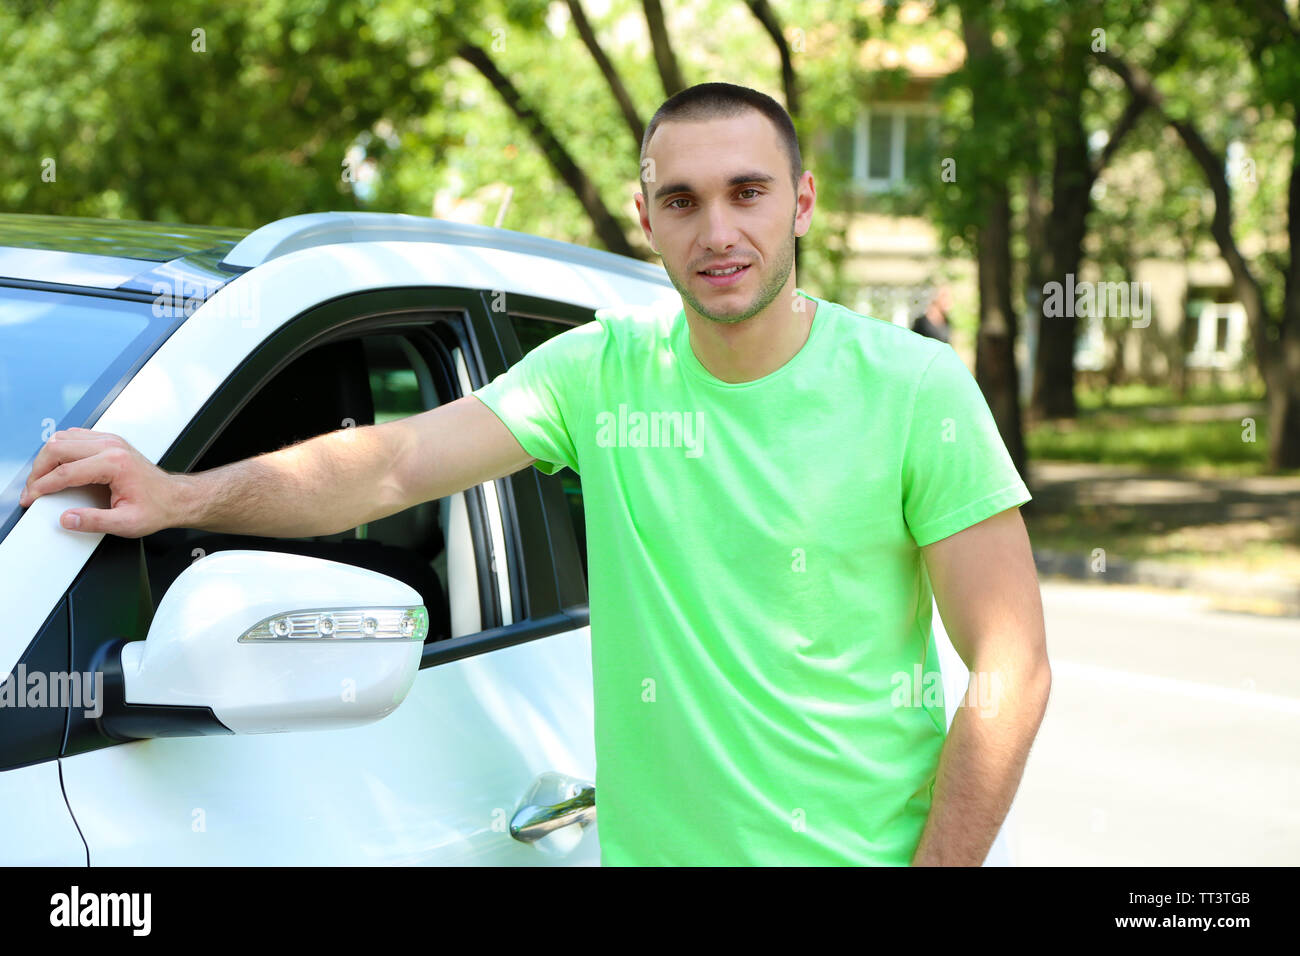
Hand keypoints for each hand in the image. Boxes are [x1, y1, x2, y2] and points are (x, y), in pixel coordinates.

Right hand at [18, 427, 185, 537]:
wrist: (176, 497)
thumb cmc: (157, 507)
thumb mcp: (127, 523)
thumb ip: (95, 522)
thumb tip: (67, 519)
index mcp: (115, 463)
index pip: (65, 472)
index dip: (42, 487)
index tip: (31, 498)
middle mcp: (111, 446)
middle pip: (58, 448)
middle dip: (38, 470)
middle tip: (33, 490)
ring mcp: (110, 440)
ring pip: (63, 438)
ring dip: (47, 458)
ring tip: (41, 479)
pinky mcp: (109, 440)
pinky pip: (74, 436)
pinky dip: (59, 449)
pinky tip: (57, 466)